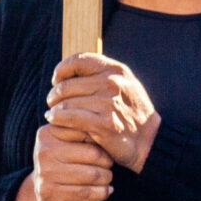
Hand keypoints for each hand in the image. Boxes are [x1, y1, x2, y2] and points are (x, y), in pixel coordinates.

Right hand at [12, 124, 113, 200]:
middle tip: (110, 165)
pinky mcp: (49, 193)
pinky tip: (106, 191)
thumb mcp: (68, 143)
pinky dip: (101, 192)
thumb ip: (85, 131)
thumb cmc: (64, 163)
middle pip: (93, 154)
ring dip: (106, 178)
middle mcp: (44, 151)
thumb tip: (112, 128)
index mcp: (48, 133)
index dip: (103, 141)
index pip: (87, 131)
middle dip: (108, 161)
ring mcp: (45, 173)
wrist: (43, 194)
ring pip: (92, 174)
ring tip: (108, 178)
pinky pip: (86, 192)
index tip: (109, 147)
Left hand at [47, 53, 161, 173]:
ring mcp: (109, 103)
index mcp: (117, 70)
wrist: (147, 140)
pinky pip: (68, 117)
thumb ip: (101, 75)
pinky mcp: (103, 123)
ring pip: (65, 102)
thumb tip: (69, 70)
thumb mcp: (123, 85)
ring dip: (54, 109)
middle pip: (67, 85)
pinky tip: (55, 120)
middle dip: (54, 95)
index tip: (57, 80)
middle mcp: (113, 83)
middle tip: (52, 102)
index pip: (79, 60)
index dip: (62, 69)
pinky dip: (57, 118)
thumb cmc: (130, 112)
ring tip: (53, 114)